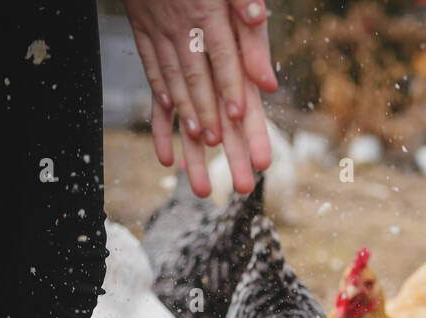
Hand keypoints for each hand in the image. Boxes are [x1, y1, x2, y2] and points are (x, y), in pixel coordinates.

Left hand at [123, 0, 278, 196]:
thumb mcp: (236, 3)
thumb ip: (252, 38)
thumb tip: (264, 85)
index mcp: (236, 63)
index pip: (249, 107)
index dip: (256, 135)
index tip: (264, 164)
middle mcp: (214, 76)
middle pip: (224, 124)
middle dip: (233, 157)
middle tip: (242, 190)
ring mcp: (188, 74)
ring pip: (191, 123)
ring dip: (195, 156)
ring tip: (200, 192)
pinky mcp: (161, 65)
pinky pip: (161, 106)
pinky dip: (162, 131)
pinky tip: (165, 161)